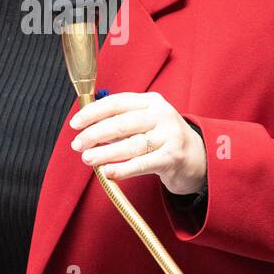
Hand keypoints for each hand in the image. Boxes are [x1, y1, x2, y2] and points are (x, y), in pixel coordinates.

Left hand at [70, 91, 206, 195]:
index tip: (75, 123)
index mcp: (151, 101)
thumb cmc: (163, 138)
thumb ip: (121, 121)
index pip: (117, 103)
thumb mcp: (147, 120)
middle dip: (95, 134)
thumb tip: (86, 128)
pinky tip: (107, 172)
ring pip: (131, 144)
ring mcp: (169, 136)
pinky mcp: (173, 157)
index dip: (93, 112)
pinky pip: (143, 164)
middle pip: (122, 123)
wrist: (198, 157)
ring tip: (87, 158)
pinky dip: (123, 169)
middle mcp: (161, 115)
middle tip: (77, 144)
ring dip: (105, 153)